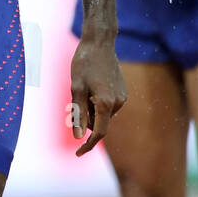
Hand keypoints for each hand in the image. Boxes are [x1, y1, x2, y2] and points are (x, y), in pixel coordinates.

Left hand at [69, 34, 126, 156]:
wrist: (100, 43)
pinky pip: (107, 106)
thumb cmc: (84, 64)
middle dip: (85, 119)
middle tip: (75, 98)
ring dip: (91, 109)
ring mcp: (122, 98)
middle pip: (98, 123)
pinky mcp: (122, 92)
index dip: (88, 145)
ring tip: (85, 88)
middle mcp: (118, 103)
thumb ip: (78, 114)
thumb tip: (79, 137)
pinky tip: (93, 85)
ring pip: (102, 115)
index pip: (99, 133)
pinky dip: (97, 103)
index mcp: (106, 103)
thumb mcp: (76, 88)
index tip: (78, 153)